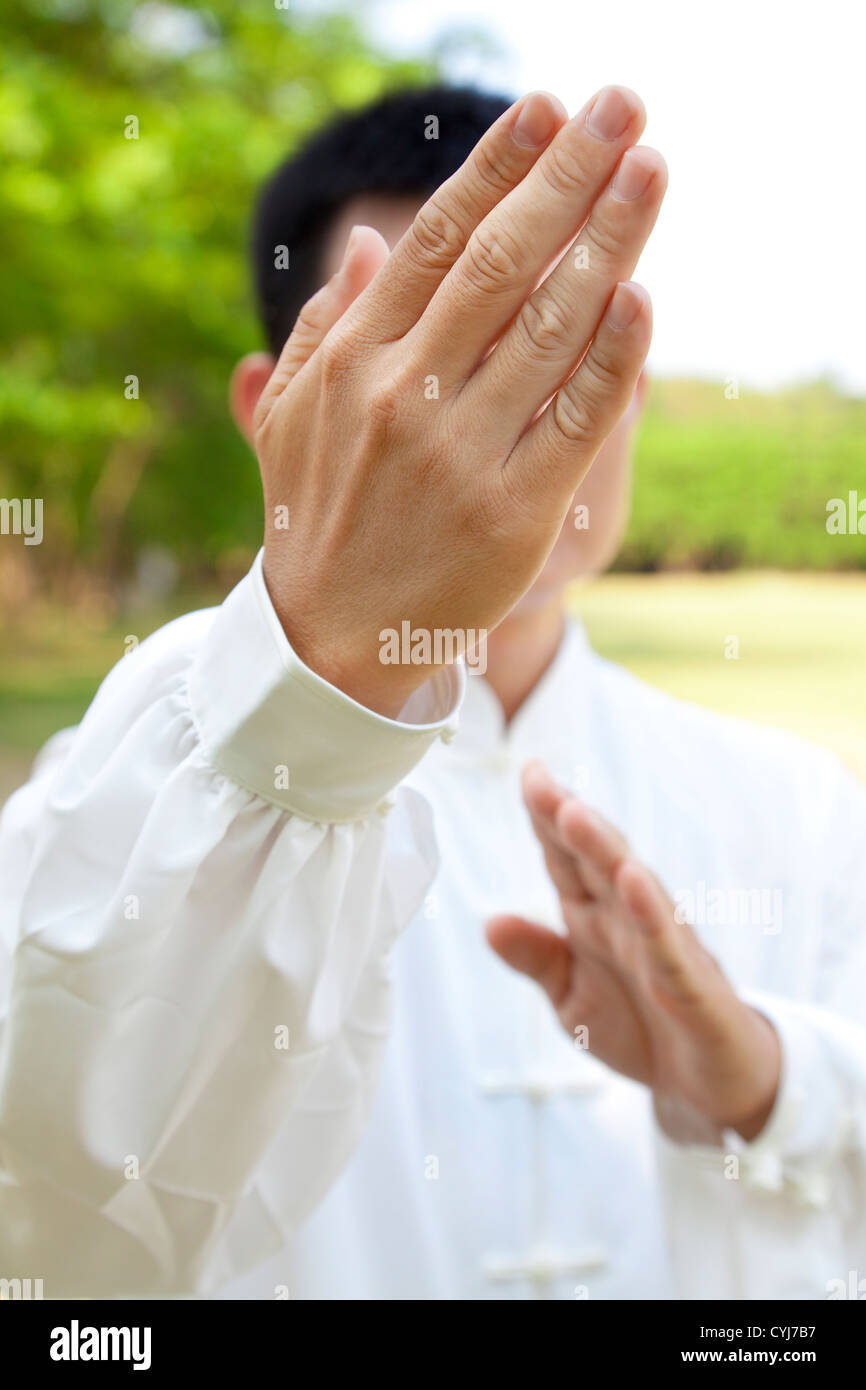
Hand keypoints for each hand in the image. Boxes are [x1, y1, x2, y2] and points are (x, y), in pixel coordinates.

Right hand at [254, 88, 666, 715]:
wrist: (332, 641)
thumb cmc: (319, 515)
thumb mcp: (296, 415)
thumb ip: (329, 323)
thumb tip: (367, 240)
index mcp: (354, 360)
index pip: (438, 240)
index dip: (498, 168)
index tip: (548, 111)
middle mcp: (405, 396)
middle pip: (504, 263)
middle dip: (570, 174)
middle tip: (622, 107)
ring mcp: (461, 455)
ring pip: (549, 327)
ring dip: (611, 240)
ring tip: (651, 172)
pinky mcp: (513, 514)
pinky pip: (576, 420)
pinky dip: (612, 357)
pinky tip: (641, 298)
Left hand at [487, 764, 781, 1141]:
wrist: (707, 1085)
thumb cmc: (640, 1027)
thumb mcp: (571, 999)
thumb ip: (536, 959)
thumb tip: (488, 922)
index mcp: (593, 917)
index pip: (565, 859)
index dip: (545, 819)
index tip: (528, 773)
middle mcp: (627, 918)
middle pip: (595, 859)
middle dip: (567, 817)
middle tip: (539, 781)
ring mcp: (663, 945)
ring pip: (631, 887)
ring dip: (604, 849)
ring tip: (573, 813)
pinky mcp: (692, 984)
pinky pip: (668, 945)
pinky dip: (651, 913)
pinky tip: (634, 881)